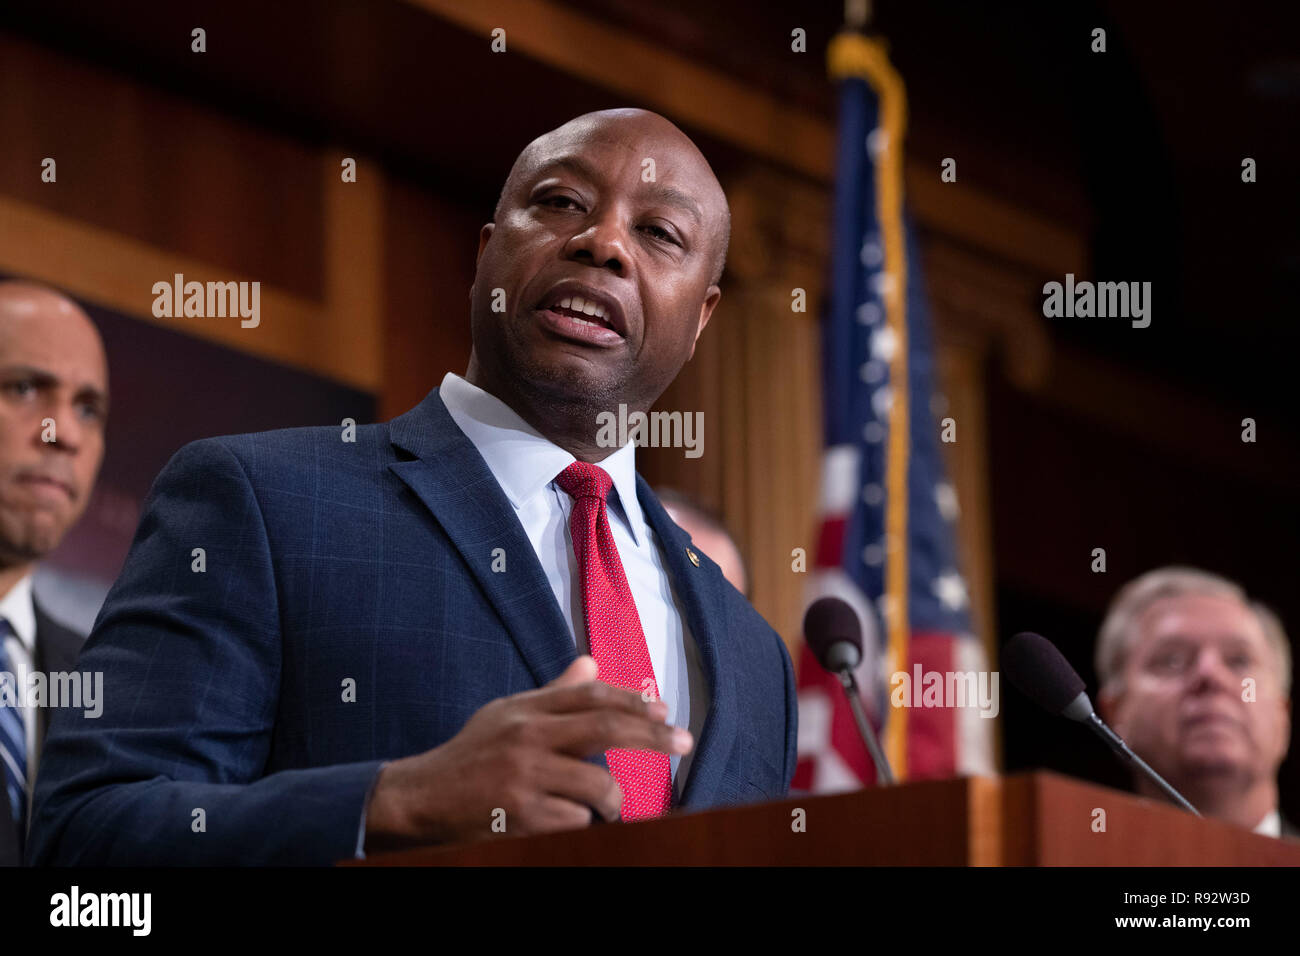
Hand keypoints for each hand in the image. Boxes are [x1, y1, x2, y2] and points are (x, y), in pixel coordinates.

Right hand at [363, 656, 691, 851]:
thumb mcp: (507, 716)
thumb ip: (553, 695)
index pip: (591, 696)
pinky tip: (564, 821)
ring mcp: (524, 778)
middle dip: (653, 735)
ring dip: (614, 799)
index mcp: (526, 710)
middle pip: (606, 728)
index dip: (633, 701)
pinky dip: (581, 823)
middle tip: (685, 742)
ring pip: (600, 785)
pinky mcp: (521, 816)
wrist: (418, 799)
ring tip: (608, 806)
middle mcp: (527, 737)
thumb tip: (592, 664)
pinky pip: (577, 820)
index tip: (664, 711)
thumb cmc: (471, 756)